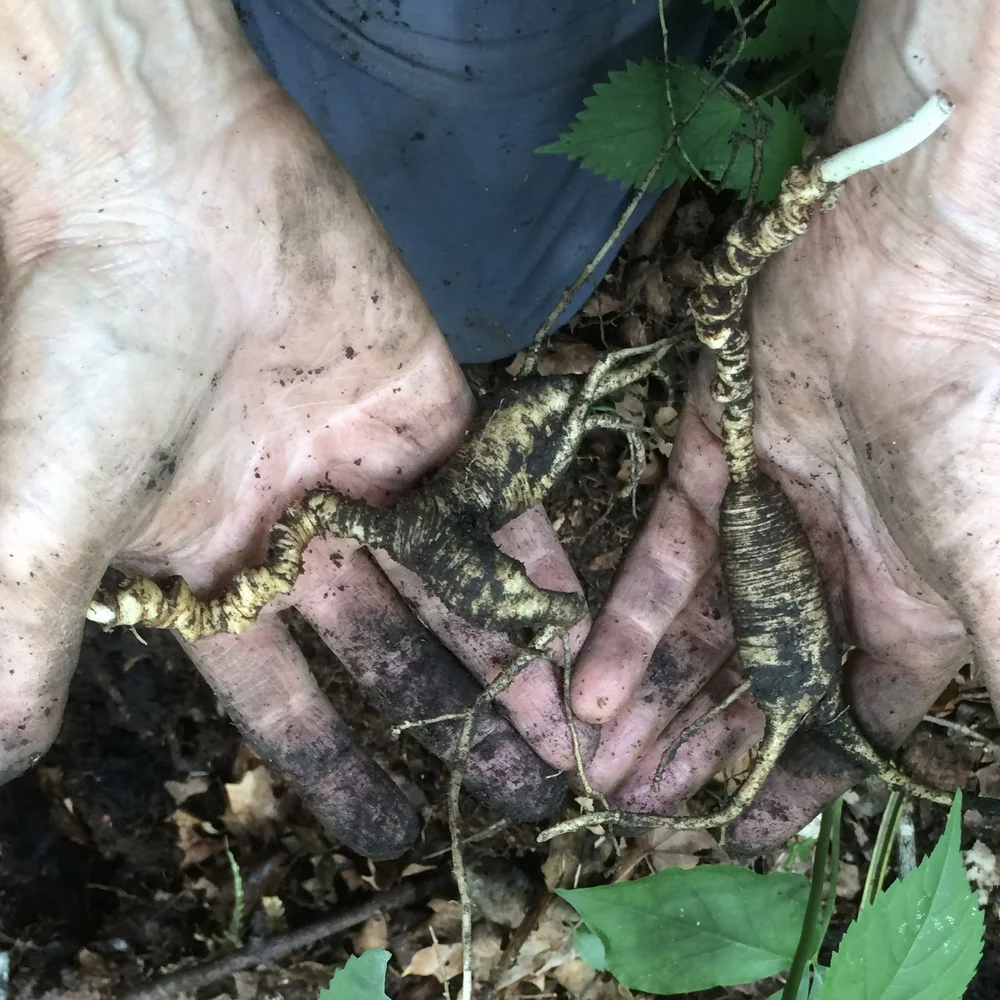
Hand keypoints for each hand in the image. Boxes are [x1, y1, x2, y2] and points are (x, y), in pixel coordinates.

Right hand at [0, 1, 592, 859]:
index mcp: (208, 570)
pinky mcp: (424, 407)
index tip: (390, 831)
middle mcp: (293, 529)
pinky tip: (577, 625)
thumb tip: (0, 759)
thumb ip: (25, 637)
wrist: (159, 187)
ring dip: (504, 657)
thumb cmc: (87, 355)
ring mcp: (363, 469)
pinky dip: (529, 558)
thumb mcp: (42, 519)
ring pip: (447, 585)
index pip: (283, 694)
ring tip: (563, 737)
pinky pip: (486, 498)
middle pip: (386, 648)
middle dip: (447, 720)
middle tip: (517, 799)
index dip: (332, 763)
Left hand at [570, 0, 997, 847]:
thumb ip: (995, 660)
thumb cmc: (968, 420)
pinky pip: (664, 550)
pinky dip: (629, 616)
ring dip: (651, 694)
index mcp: (907, 604)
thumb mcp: (990, 568)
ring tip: (597, 763)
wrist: (910, 261)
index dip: (797, 780)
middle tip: (632, 804)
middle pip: (753, 678)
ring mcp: (769, 511)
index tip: (736, 833)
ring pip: (699, 626)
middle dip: (699, 743)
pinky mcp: (713, 456)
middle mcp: (833, 567)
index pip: (843, 718)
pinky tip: (589, 679)